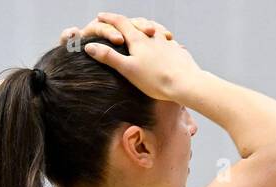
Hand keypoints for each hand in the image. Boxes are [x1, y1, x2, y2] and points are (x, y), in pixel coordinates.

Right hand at [79, 12, 199, 101]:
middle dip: (126, 22)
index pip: (120, 23)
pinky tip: (163, 44)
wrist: (185, 83)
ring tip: (142, 30)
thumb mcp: (127, 69)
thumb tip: (89, 47)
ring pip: (153, 29)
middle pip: (137, 23)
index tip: (100, 15)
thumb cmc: (155, 79)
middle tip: (118, 22)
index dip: (108, 18)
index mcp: (138, 39)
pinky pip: (166, 39)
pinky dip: (160, 38)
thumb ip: (109, 57)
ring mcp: (166, 42)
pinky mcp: (176, 50)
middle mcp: (152, 36)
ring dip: (144, 27)